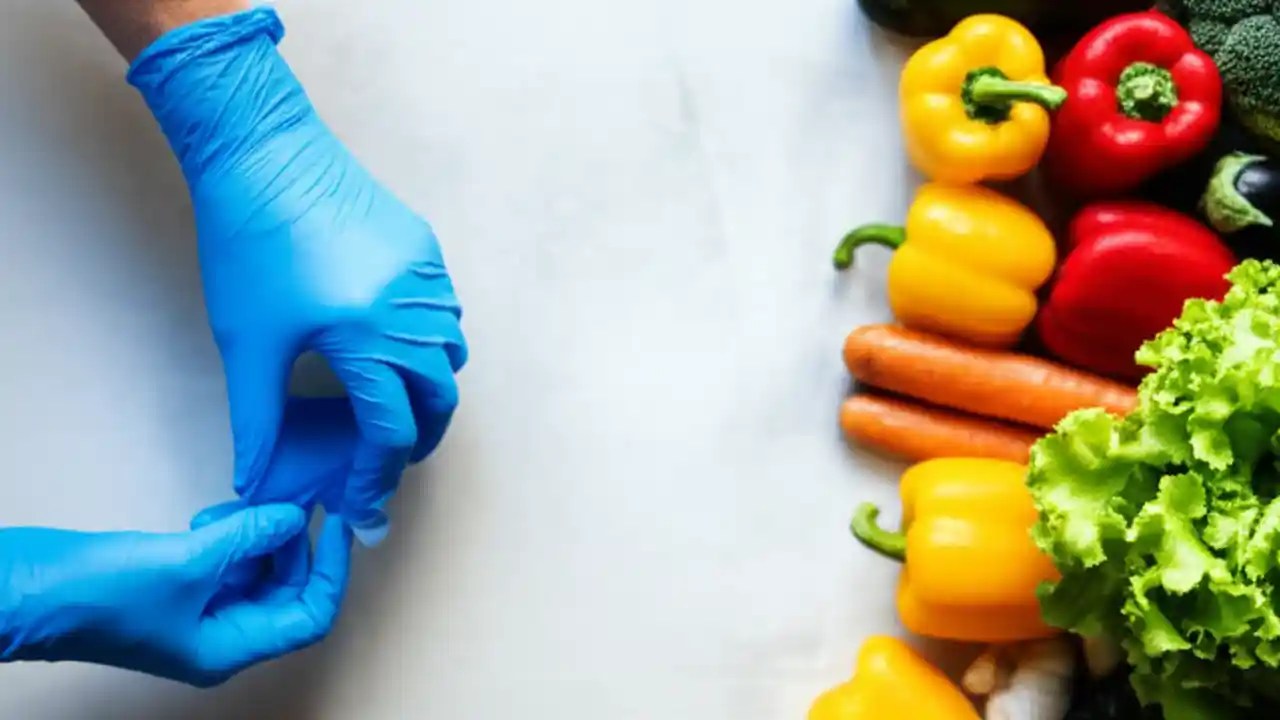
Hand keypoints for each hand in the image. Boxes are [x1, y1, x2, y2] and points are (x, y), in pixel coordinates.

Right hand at [0, 505, 351, 687]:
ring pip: (257, 571)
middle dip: (291, 546)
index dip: (330, 572)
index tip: (338, 527)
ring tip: (236, 513)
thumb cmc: (101, 594)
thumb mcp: (189, 560)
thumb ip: (249, 537)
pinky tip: (212, 517)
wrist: (31, 590)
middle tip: (289, 503)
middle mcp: (220, 638)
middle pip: (286, 590)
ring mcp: (198, 613)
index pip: (308, 617)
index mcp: (228, 649)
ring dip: (257, 537)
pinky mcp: (178, 587)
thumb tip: (294, 515)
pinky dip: (229, 535)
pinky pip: (226, 561)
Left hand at [127, 7, 466, 543]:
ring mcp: (427, 279)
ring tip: (391, 409)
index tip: (365, 509)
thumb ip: (259, 420)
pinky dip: (429, 348)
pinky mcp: (426, 252)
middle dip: (416, 442)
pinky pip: (446, 316)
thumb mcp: (248, 343)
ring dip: (427, 394)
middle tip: (385, 466)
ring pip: (450, 359)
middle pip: (438, 402)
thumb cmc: (250, 244)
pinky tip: (393, 350)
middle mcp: (412, 312)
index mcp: (367, 338)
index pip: (391, 431)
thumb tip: (253, 480)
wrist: (265, 154)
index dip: (377, 478)